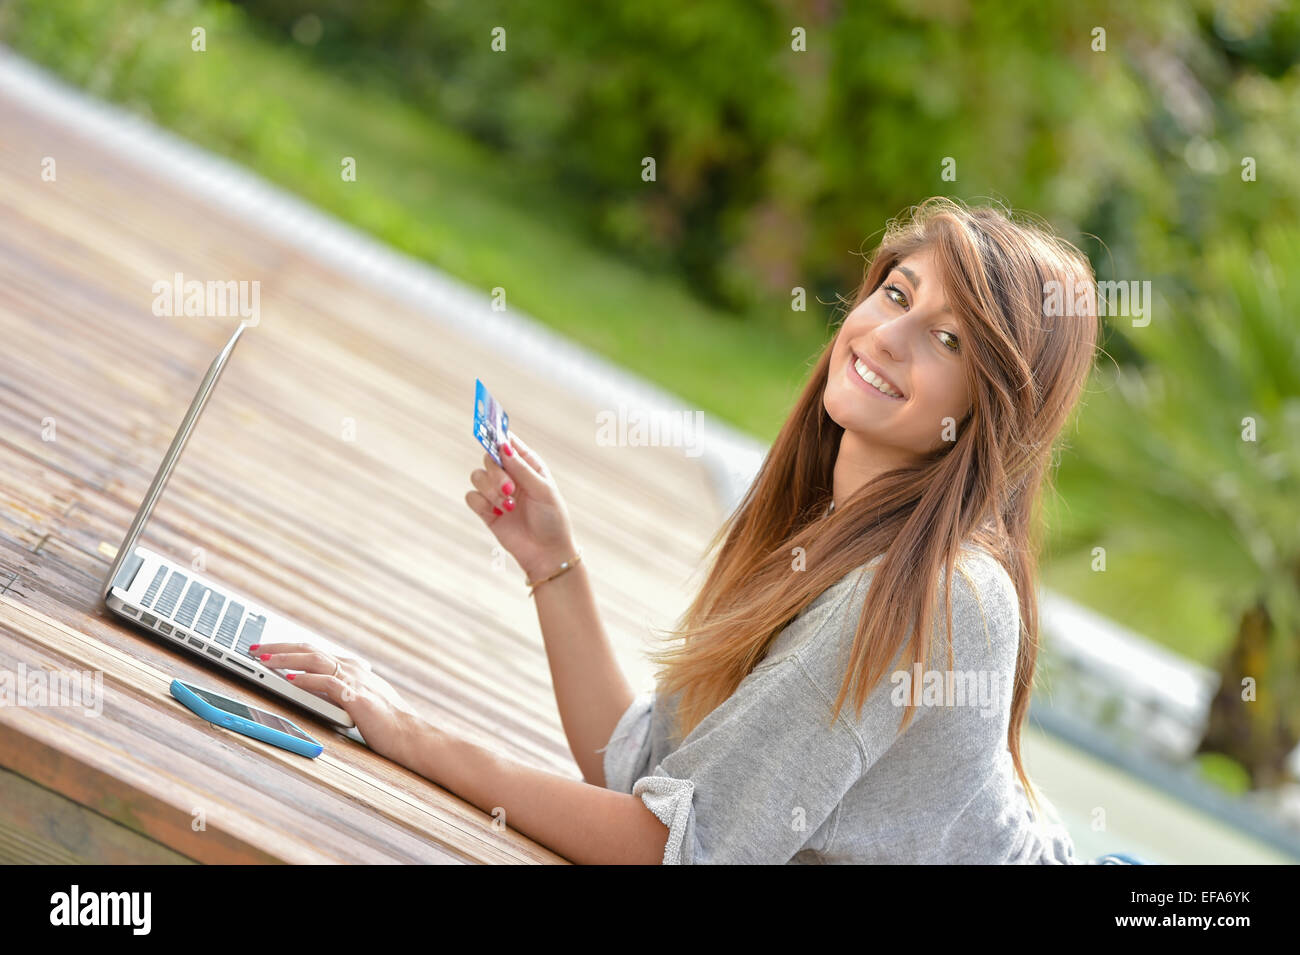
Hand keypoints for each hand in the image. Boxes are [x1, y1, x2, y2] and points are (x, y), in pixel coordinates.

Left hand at [251, 643, 421, 764]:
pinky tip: (290, 679)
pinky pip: (327, 683)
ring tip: (264, 660)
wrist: (411, 736)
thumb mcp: (361, 699)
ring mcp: (356, 681)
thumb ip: (341, 690)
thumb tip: (313, 686)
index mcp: (354, 668)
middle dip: (279, 647)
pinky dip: (306, 679)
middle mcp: (353, 669)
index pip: (315, 650)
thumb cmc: (387, 723)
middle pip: (310, 649)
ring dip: (286, 658)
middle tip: (255, 648)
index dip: (288, 647)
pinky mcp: (357, 698)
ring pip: (315, 660)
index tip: (267, 648)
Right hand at [465, 431, 576, 580]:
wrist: (546, 553)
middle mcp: (510, 475)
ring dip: (490, 490)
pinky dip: (482, 503)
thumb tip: (503, 446)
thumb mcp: (543, 490)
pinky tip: (498, 514)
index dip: (497, 436)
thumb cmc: (552, 519)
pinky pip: (472, 497)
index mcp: (528, 465)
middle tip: (509, 489)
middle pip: (488, 458)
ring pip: (477, 476)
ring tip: (507, 506)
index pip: (507, 442)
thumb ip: (521, 469)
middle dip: (496, 472)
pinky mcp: (487, 510)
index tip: (490, 435)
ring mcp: (497, 492)